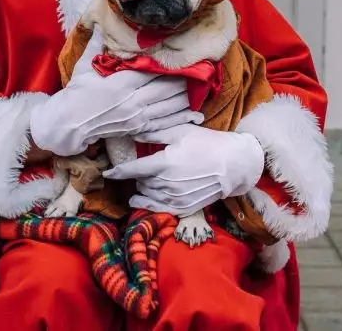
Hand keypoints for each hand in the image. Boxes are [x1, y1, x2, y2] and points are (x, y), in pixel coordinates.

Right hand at [30, 28, 201, 155]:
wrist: (68, 123)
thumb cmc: (76, 93)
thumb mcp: (84, 65)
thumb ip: (96, 44)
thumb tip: (101, 22)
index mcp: (120, 83)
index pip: (151, 72)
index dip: (170, 65)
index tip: (186, 57)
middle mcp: (131, 101)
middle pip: (165, 89)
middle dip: (185, 80)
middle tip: (202, 70)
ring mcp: (136, 117)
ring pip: (169, 107)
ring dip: (187, 98)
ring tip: (203, 88)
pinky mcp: (137, 129)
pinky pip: (164, 124)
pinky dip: (181, 119)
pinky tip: (195, 115)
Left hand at [103, 124, 263, 215]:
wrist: (234, 165)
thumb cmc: (207, 143)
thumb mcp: (180, 132)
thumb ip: (155, 134)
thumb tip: (134, 133)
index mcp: (164, 163)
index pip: (133, 170)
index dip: (118, 172)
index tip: (107, 172)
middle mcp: (167, 183)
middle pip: (140, 183)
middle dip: (135, 177)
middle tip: (135, 170)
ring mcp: (176, 198)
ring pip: (148, 197)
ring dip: (142, 190)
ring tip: (140, 184)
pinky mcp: (184, 208)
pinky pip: (160, 208)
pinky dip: (150, 204)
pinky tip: (145, 200)